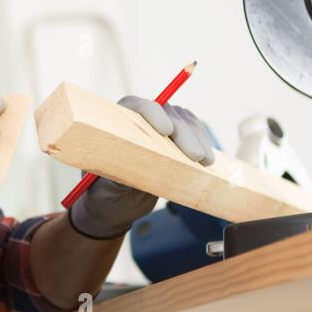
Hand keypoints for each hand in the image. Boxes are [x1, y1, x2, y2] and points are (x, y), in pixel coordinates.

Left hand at [67, 96, 215, 239]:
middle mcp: (140, 119)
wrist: (116, 204)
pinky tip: (207, 161)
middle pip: (167, 113)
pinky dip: (203, 144)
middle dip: (184, 133)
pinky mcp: (176, 139)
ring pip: (185, 121)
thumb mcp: (106, 188)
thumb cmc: (105, 192)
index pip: (137, 107)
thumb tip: (130, 168)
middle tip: (195, 155)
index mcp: (117, 122)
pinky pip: (194, 133)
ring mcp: (160, 126)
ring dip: (198, 139)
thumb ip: (116, 176)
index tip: (166, 131)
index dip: (152, 114)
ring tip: (205, 162)